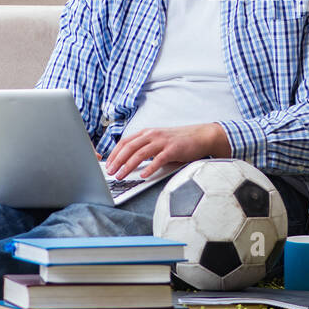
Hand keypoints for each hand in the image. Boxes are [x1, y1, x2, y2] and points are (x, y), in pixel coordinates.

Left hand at [103, 123, 230, 179]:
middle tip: (111, 172)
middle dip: (117, 161)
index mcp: (147, 133)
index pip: (125, 142)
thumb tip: (130, 163)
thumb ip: (146, 149)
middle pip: (129, 147)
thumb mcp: (159, 141)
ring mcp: (162, 142)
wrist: (201, 136)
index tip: (108, 164)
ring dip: (128, 166)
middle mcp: (153, 135)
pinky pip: (158, 159)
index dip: (114, 153)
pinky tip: (143, 176)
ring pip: (140, 153)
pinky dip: (149, 168)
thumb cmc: (180, 141)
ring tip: (121, 175)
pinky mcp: (173, 149)